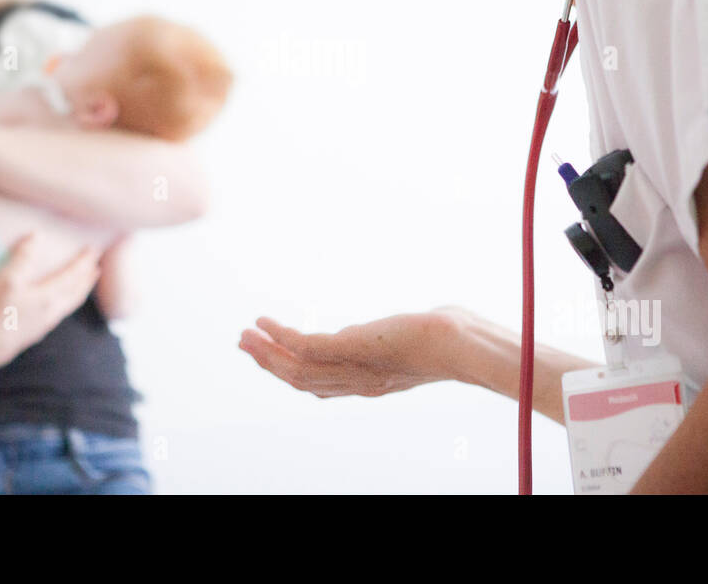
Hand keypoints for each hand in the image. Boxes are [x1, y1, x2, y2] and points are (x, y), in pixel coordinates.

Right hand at [0, 234, 101, 378]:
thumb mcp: (6, 280)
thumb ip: (22, 258)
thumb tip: (36, 236)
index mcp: (48, 297)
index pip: (73, 276)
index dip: (84, 262)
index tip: (93, 250)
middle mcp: (51, 313)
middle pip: (76, 294)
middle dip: (87, 279)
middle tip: (97, 268)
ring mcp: (42, 326)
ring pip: (68, 306)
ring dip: (79, 292)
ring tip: (83, 285)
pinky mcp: (32, 335)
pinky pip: (58, 315)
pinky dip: (66, 304)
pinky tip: (58, 306)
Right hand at [238, 308, 468, 397]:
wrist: (462, 344)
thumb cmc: (455, 339)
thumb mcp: (423, 338)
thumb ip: (410, 336)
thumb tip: (416, 321)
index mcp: (371, 382)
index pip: (322, 386)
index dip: (293, 373)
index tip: (274, 356)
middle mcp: (358, 382)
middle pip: (301, 380)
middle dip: (270, 363)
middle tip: (245, 343)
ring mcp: (352, 367)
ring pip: (296, 369)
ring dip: (266, 353)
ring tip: (245, 335)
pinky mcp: (350, 349)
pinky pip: (304, 348)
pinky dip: (280, 337)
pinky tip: (265, 323)